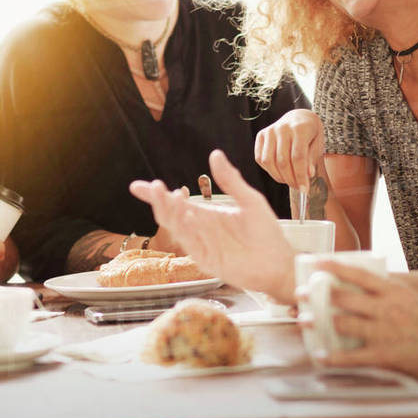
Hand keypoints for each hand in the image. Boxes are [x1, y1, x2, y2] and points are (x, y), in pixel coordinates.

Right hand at [130, 149, 293, 300]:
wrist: (279, 263)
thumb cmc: (266, 234)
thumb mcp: (249, 200)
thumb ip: (230, 180)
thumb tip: (215, 155)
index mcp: (206, 214)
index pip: (176, 202)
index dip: (156, 195)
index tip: (138, 186)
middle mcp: (200, 229)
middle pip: (171, 214)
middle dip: (159, 201)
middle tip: (155, 187)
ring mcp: (201, 245)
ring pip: (177, 228)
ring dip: (170, 213)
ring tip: (168, 196)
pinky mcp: (206, 260)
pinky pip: (190, 244)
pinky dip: (184, 231)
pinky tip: (183, 217)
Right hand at [255, 109, 324, 188]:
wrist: (299, 118)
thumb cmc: (311, 134)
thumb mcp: (317, 145)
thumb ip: (311, 159)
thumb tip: (307, 175)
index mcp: (300, 128)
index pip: (298, 157)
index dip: (300, 176)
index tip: (305, 190)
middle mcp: (282, 128)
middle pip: (282, 161)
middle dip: (290, 179)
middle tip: (298, 187)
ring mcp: (269, 130)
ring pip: (269, 161)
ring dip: (278, 176)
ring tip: (289, 180)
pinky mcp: (261, 135)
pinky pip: (260, 158)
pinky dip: (268, 170)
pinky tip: (279, 172)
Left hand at [304, 261, 417, 383]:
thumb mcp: (412, 298)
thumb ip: (388, 292)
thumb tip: (364, 284)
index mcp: (394, 291)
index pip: (358, 274)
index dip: (334, 266)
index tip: (315, 262)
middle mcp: (386, 308)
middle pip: (343, 298)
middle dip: (319, 297)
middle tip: (302, 296)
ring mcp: (384, 332)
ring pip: (342, 323)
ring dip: (323, 324)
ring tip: (309, 323)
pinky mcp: (385, 355)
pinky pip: (352, 356)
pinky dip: (333, 357)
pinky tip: (320, 355)